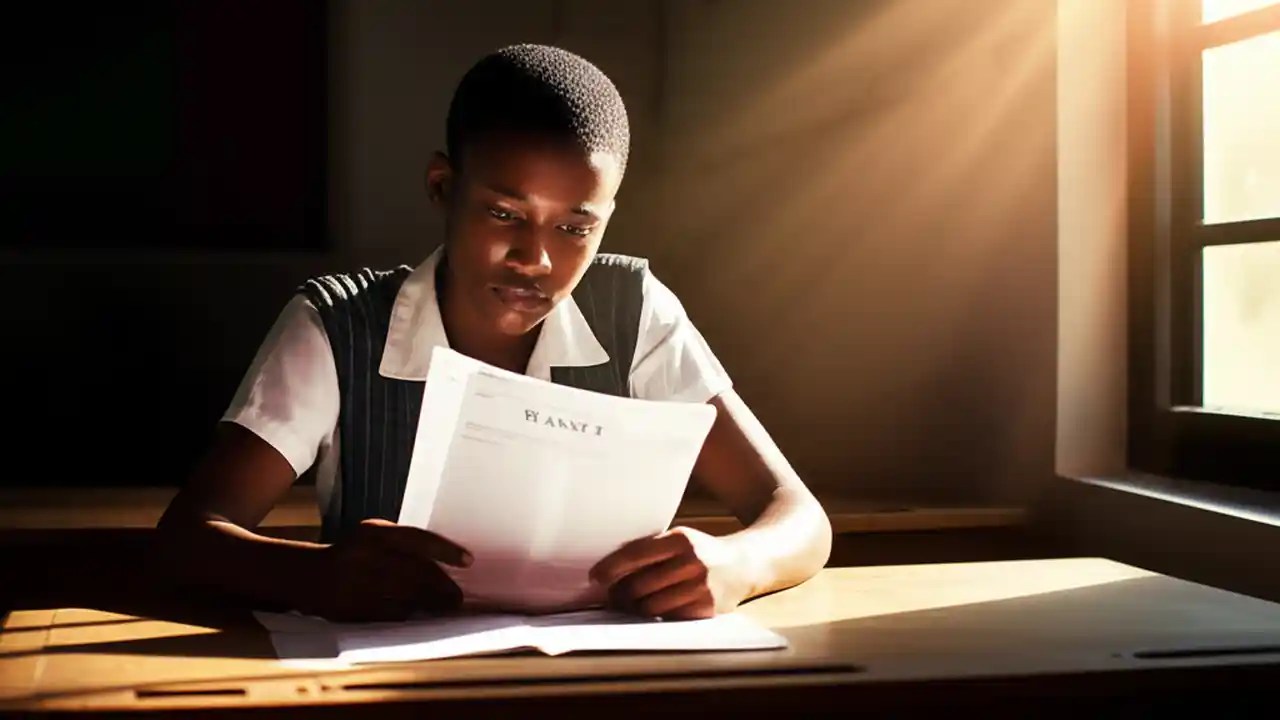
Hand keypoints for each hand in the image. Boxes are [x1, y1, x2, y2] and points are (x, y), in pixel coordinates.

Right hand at [300, 519, 471, 621]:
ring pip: (405, 596)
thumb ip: (402, 543)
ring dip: (430, 603)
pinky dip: (407, 613)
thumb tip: (445, 559)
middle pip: (416, 572)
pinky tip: (418, 613)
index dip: (446, 551)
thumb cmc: (351, 553)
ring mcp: (356, 583)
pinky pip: (389, 613)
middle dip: (443, 586)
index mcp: (373, 533)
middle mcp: (365, 556)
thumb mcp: (372, 536)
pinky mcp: (350, 607)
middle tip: (458, 596)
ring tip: (445, 606)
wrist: (306, 574)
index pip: (418, 539)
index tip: (468, 561)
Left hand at [589, 527, 754, 619]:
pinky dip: (655, 616)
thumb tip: (610, 570)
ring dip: (633, 609)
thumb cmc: (702, 551)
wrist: (746, 563)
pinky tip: (651, 610)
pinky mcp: (707, 609)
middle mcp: (692, 562)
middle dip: (619, 594)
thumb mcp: (680, 539)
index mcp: (681, 539)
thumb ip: (650, 549)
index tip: (595, 577)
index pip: (635, 555)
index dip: (610, 568)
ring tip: (628, 605)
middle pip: (639, 585)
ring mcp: (701, 588)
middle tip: (611, 596)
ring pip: (651, 607)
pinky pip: (668, 618)